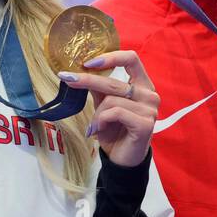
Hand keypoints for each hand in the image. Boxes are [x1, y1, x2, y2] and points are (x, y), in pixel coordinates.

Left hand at [58, 50, 159, 167]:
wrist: (122, 159)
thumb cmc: (114, 131)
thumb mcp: (104, 106)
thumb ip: (99, 89)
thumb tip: (81, 70)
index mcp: (142, 85)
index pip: (131, 59)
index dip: (110, 57)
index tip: (88, 62)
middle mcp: (150, 94)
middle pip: (114, 81)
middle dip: (87, 80)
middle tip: (67, 79)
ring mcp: (150, 109)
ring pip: (111, 100)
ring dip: (97, 114)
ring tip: (94, 126)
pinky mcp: (145, 123)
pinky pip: (115, 112)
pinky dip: (102, 120)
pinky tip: (99, 130)